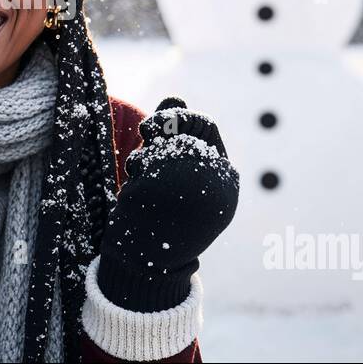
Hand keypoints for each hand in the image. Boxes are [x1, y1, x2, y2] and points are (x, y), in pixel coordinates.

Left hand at [98, 98, 238, 311]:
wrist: (144, 267)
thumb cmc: (156, 221)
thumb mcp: (170, 173)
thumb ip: (175, 135)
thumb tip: (176, 96)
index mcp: (226, 182)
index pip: (206, 128)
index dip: (176, 121)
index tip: (152, 132)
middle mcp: (221, 179)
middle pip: (190, 124)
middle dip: (163, 126)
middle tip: (146, 134)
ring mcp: (201, 180)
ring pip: (169, 138)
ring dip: (147, 150)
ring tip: (139, 175)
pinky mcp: (176, 184)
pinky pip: (154, 153)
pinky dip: (140, 166)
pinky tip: (135, 191)